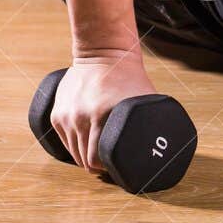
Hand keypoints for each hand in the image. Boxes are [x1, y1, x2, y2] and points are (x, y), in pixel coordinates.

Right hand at [50, 52, 156, 173]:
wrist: (102, 53)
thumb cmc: (128, 78)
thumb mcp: (144, 99)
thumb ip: (151, 122)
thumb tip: (166, 148)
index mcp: (101, 116)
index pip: (96, 160)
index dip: (107, 169)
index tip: (116, 168)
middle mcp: (80, 117)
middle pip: (84, 159)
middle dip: (97, 166)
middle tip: (110, 164)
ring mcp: (66, 115)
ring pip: (72, 152)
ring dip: (84, 157)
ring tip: (98, 155)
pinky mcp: (56, 113)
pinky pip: (63, 141)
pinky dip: (73, 146)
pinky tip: (86, 144)